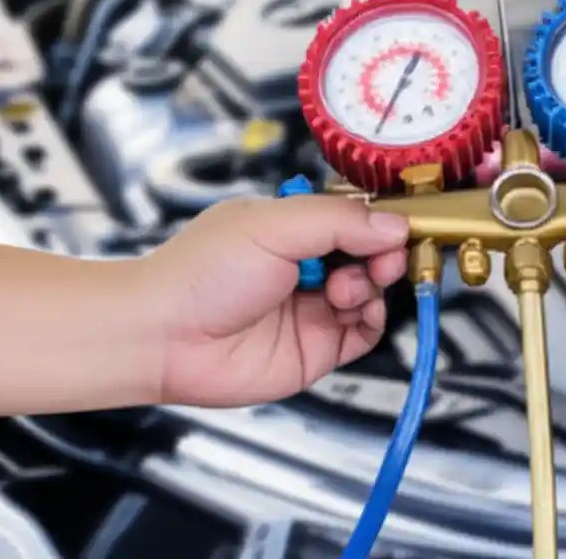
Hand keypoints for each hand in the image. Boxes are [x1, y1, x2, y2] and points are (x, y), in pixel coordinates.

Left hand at [142, 195, 409, 406]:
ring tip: (343, 290)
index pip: (356, 217)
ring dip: (371, 286)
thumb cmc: (201, 274)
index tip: (400, 224)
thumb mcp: (273, 227)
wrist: (164, 338)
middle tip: (382, 258)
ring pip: (373, 292)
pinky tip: (354, 310)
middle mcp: (306, 265)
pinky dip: (373, 319)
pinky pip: (366, 333)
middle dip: (384, 253)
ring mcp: (313, 307)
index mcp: (293, 226)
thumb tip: (395, 225)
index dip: (382, 221)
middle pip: (371, 254)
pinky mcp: (317, 348)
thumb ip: (339, 222)